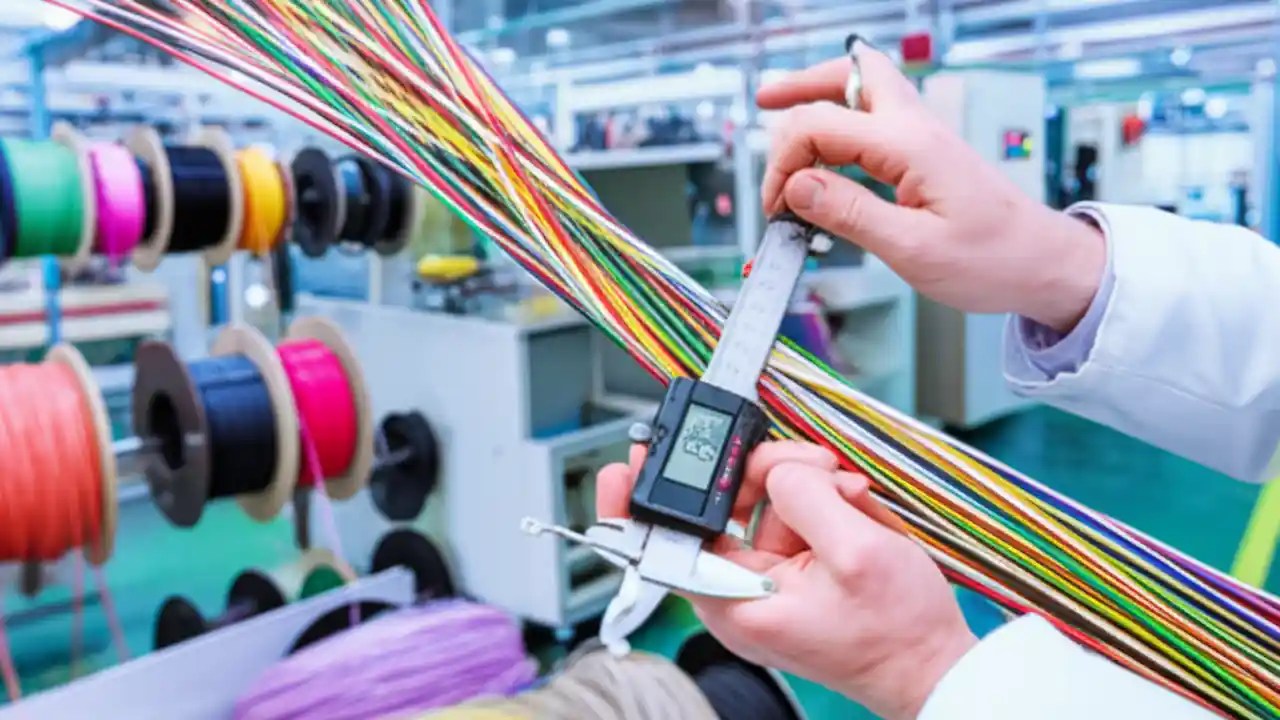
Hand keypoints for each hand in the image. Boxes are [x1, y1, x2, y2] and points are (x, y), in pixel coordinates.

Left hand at [596, 442, 976, 719]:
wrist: (934, 663)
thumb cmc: (897, 632)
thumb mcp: (855, 553)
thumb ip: (805, 499)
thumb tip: (778, 469)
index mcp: (737, 602)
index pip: (668, 547)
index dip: (645, 502)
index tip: (629, 463)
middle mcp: (742, 592)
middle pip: (722, 508)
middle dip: (764, 474)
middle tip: (808, 464)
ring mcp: (768, 580)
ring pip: (761, 504)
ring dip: (806, 485)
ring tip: (849, 495)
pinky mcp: (793, 571)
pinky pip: (790, 518)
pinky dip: (820, 501)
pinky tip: (850, 503)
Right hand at [758, 42, 1104, 332]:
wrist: (1042, 263)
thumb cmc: (992, 260)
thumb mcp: (913, 249)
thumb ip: (849, 214)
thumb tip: (797, 188)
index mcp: (910, 146)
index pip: (820, 126)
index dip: (784, 163)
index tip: (776, 206)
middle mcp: (917, 129)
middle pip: (851, 73)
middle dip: (802, 85)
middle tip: (765, 100)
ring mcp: (924, 137)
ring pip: (866, 86)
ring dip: (822, 95)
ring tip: (785, 112)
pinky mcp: (927, 154)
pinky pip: (876, 119)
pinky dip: (843, 122)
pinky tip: (826, 148)